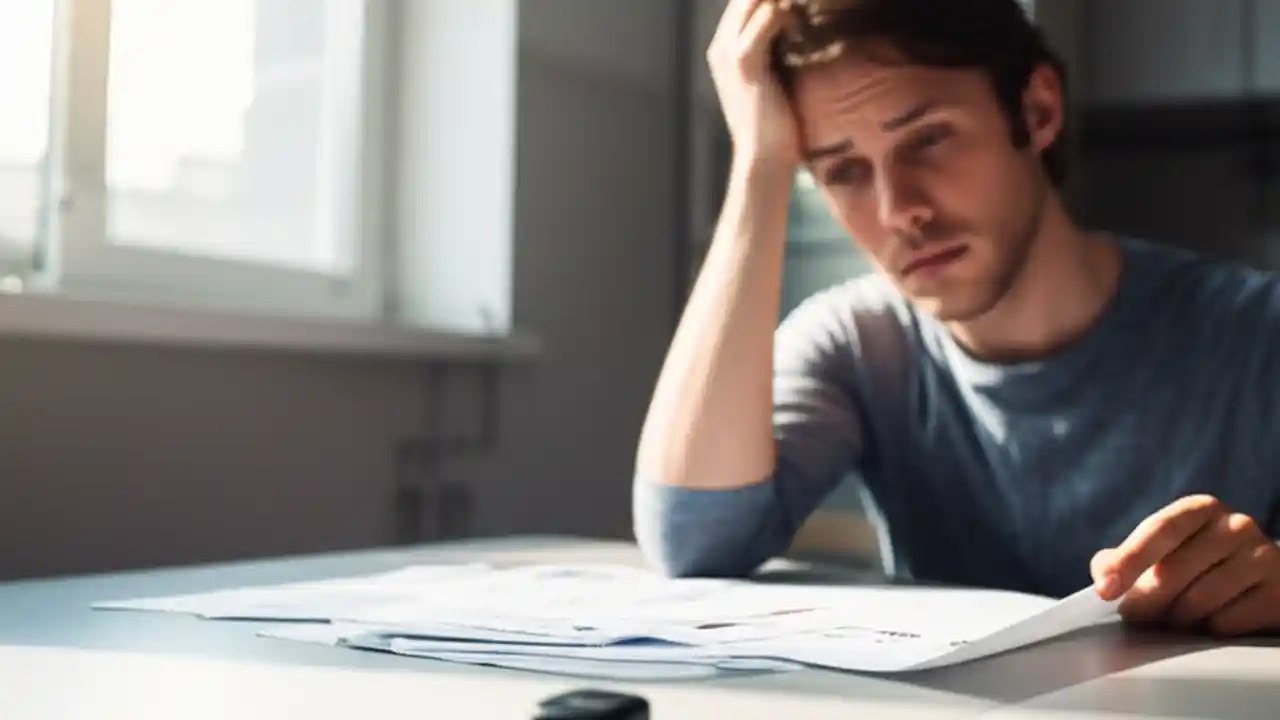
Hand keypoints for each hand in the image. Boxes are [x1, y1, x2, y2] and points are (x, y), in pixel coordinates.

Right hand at [707, 0, 800, 169]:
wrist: (763, 158)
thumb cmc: (773, 124)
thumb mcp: (770, 81)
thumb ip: (774, 53)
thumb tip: (797, 29)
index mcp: (723, 50)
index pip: (744, 4)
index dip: (768, 1)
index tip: (798, 8)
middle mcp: (720, 47)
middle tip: (804, 5)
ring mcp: (728, 53)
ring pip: (754, 0)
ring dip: (784, 2)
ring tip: (804, 14)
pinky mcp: (745, 61)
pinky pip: (767, 17)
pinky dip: (787, 14)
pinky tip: (801, 28)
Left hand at [1091, 495, 1279, 635]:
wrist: (1260, 582)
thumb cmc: (1196, 565)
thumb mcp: (1161, 552)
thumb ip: (1123, 559)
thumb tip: (1104, 576)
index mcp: (1199, 509)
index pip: (1159, 531)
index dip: (1129, 561)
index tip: (1105, 590)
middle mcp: (1235, 525)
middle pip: (1174, 571)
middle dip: (1146, 601)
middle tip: (1135, 616)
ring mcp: (1262, 556)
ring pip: (1200, 600)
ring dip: (1178, 618)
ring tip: (1175, 619)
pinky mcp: (1279, 591)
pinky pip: (1229, 621)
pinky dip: (1210, 629)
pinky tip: (1210, 623)